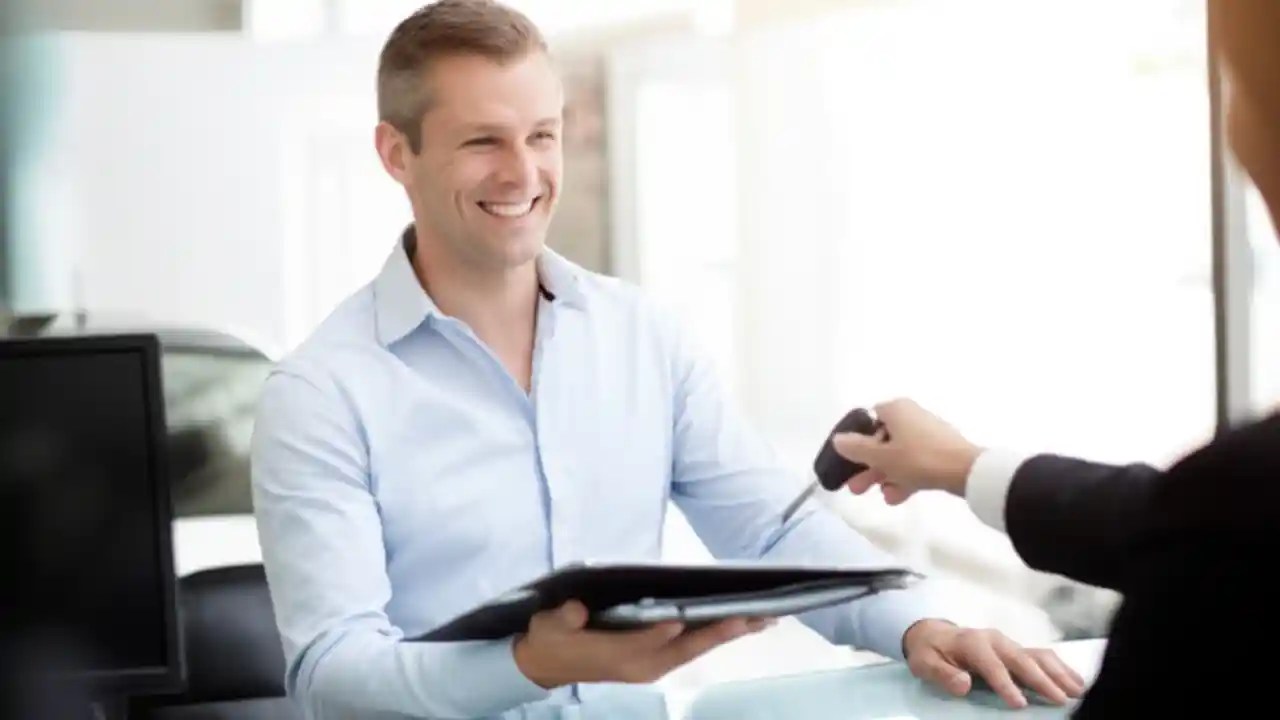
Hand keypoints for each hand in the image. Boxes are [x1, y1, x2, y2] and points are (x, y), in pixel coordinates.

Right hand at [512, 600, 773, 687]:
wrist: (545, 663)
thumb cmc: (549, 638)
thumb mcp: (549, 626)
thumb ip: (564, 619)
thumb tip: (576, 610)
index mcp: (616, 655)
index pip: (648, 640)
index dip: (665, 629)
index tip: (687, 616)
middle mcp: (641, 665)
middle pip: (687, 647)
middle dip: (721, 631)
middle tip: (756, 615)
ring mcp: (650, 666)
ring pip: (696, 649)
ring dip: (728, 634)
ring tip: (761, 618)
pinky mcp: (655, 662)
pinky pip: (691, 649)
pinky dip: (715, 636)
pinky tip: (735, 623)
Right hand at [831, 398, 980, 501]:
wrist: (967, 472)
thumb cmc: (919, 458)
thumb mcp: (881, 456)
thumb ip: (855, 449)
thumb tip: (838, 440)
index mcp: (896, 409)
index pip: (868, 420)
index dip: (858, 441)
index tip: (852, 461)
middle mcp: (912, 416)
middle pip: (882, 441)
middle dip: (869, 467)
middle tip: (857, 488)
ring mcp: (929, 434)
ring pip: (899, 455)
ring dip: (886, 476)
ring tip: (880, 496)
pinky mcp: (941, 451)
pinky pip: (916, 462)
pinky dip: (905, 477)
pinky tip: (897, 497)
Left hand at [902, 620, 1086, 707]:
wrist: (933, 634)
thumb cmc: (930, 652)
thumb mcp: (925, 663)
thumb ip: (943, 674)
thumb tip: (963, 683)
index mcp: (972, 642)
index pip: (992, 665)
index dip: (1006, 684)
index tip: (1020, 704)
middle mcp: (994, 639)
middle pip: (1021, 659)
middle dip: (1041, 680)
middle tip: (1060, 699)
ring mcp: (1008, 643)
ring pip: (1038, 656)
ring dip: (1058, 673)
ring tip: (1078, 691)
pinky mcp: (1016, 648)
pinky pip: (1042, 656)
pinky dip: (1060, 667)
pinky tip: (1076, 681)